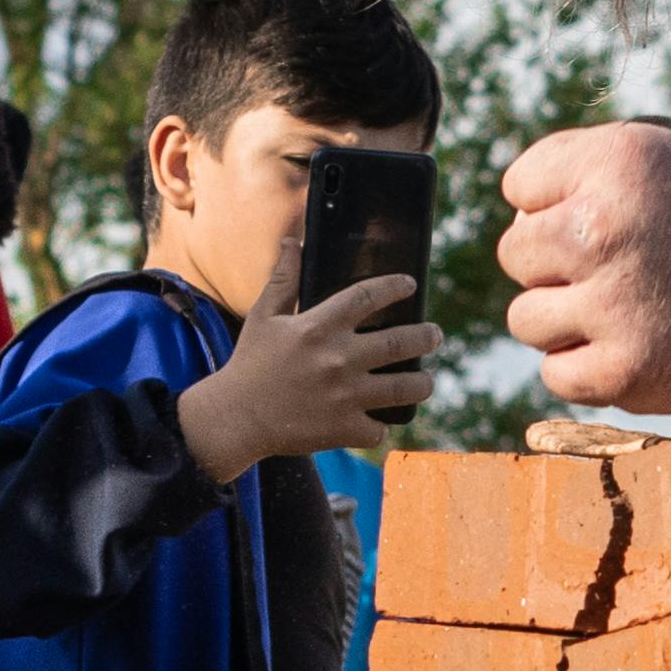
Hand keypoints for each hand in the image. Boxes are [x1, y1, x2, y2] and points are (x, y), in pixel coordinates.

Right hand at [178, 270, 436, 478]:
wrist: (235, 418)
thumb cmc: (249, 364)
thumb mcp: (263, 316)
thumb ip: (284, 279)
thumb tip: (293, 241)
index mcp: (320, 326)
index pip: (369, 296)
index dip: (395, 286)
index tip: (410, 284)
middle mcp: (339, 358)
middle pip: (401, 342)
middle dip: (427, 336)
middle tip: (435, 334)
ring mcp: (346, 395)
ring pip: (405, 388)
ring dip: (423, 382)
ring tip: (426, 379)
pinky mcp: (344, 428)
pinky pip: (378, 429)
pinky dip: (380, 426)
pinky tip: (380, 420)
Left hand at [496, 124, 670, 412]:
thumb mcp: (644, 154)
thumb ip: (565, 163)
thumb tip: (511, 219)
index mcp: (616, 164)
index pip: (519, 187)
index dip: (558, 200)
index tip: (610, 211)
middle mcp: (608, 230)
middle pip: (514, 254)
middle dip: (553, 261)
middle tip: (616, 264)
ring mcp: (614, 306)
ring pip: (524, 319)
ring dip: (563, 318)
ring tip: (623, 304)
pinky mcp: (623, 372)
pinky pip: (554, 374)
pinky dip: (583, 367)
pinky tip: (627, 343)